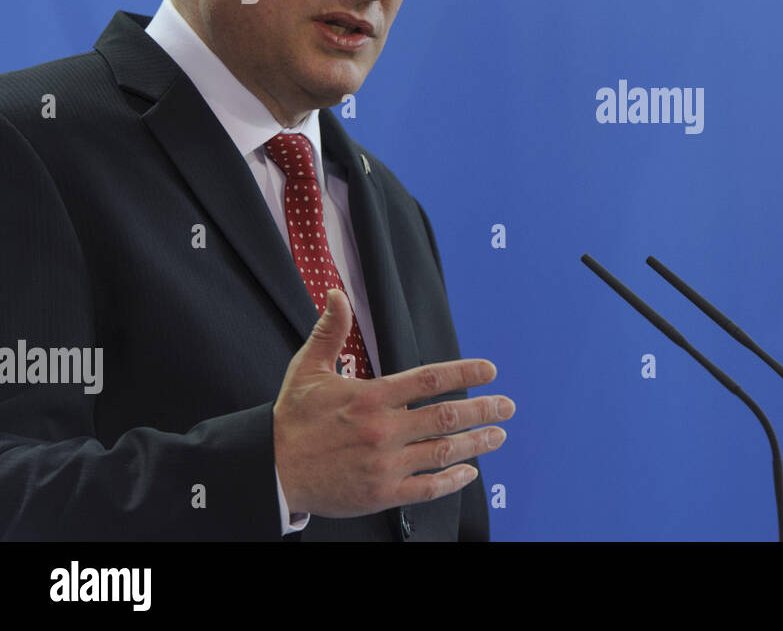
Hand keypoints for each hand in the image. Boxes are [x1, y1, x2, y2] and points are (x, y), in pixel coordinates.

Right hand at [273, 288, 512, 516]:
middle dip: (484, 410)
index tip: (490, 370)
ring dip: (477, 443)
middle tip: (508, 406)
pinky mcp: (380, 494)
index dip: (465, 374)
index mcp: (371, 397)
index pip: (430, 379)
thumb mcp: (308, 369)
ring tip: (499, 435)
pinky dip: (452, 481)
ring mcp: (384, 464)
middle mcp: (383, 429)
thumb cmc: (292, 419)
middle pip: (446, 416)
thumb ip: (330, 331)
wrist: (269, 470)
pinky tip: (469, 473)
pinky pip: (426, 488)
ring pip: (443, 452)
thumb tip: (337, 294)